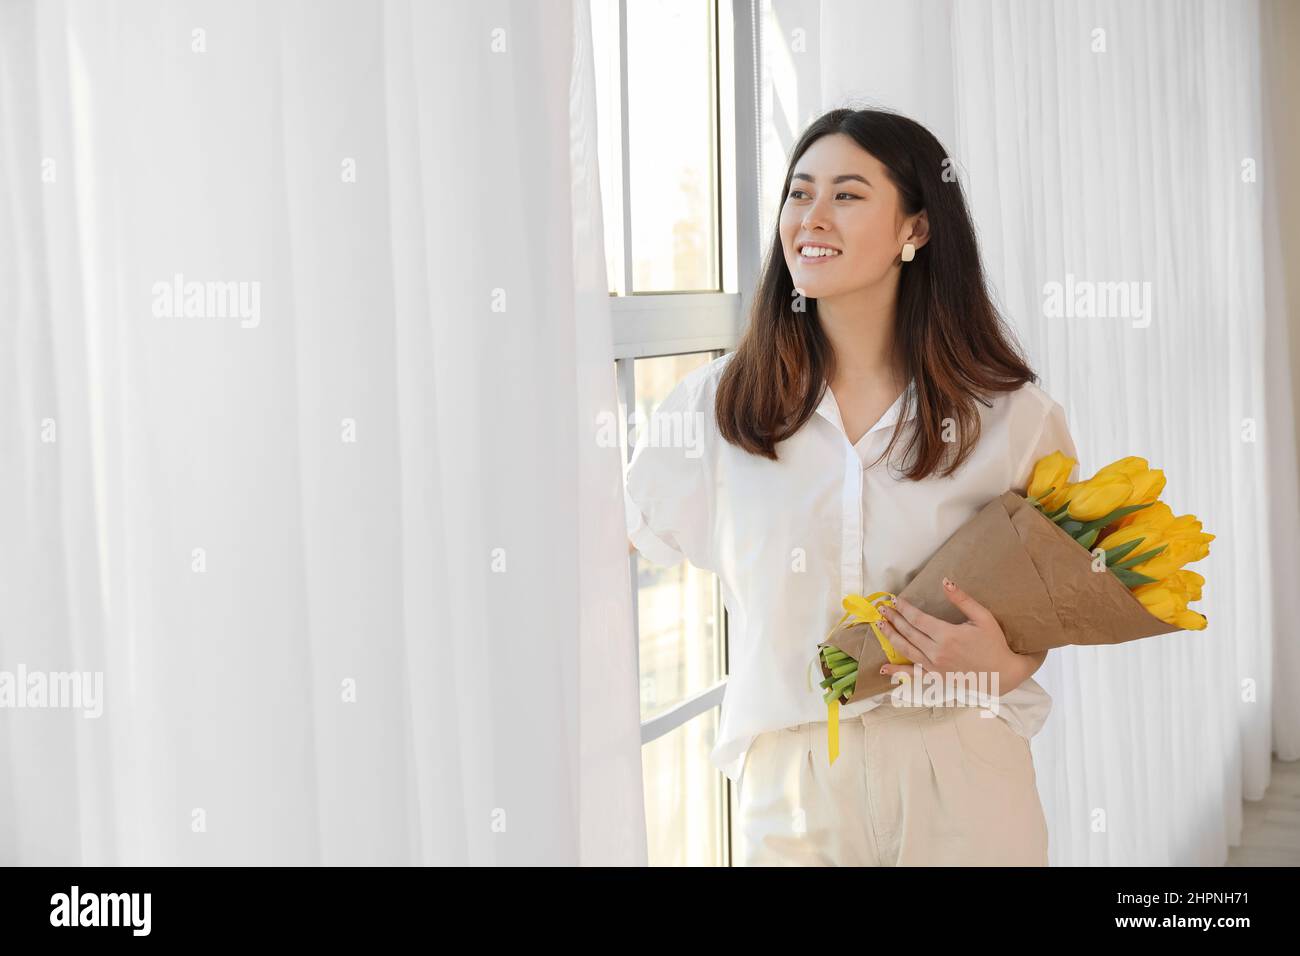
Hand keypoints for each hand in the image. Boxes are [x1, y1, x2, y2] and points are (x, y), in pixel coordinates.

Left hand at [876, 578, 1038, 694]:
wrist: (1002, 674)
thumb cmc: (994, 643)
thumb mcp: (983, 617)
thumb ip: (962, 600)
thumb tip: (946, 581)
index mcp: (947, 635)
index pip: (918, 619)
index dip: (904, 608)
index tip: (895, 599)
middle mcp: (937, 652)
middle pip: (908, 632)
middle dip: (893, 619)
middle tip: (882, 608)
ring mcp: (935, 667)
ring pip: (906, 650)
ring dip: (890, 637)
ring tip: (879, 625)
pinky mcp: (936, 678)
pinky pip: (912, 675)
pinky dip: (897, 671)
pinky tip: (883, 668)